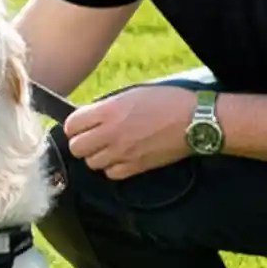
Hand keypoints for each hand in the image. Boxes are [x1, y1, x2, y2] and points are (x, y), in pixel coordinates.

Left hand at [63, 85, 195, 179]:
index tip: (81, 124)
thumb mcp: (132, 93)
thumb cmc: (167, 100)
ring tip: (110, 146)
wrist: (195, 120)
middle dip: (82, 142)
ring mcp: (123, 153)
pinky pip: (111, 174)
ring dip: (97, 155)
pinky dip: (112, 168)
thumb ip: (107, 107)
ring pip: (91, 163)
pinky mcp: (136, 167)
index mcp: (109, 111)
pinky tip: (122, 157)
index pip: (71, 125)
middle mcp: (111, 133)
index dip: (74, 125)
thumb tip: (90, 117)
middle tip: (93, 137)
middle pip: (76, 147)